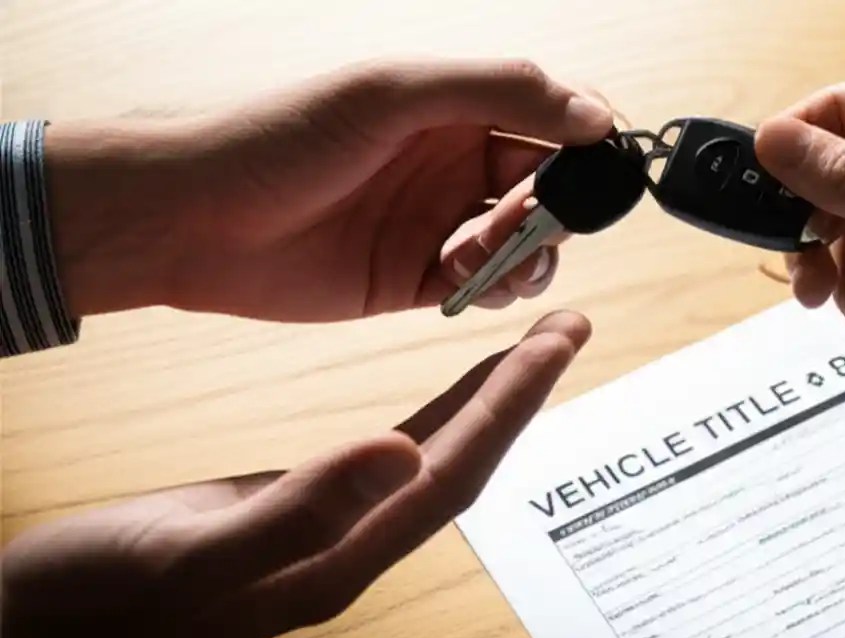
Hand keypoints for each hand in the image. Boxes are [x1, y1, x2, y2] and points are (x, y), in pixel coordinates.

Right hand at [0, 311, 589, 637]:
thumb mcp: (196, 553)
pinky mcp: (301, 515)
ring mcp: (329, 534)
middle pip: (462, 462)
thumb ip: (300, 513)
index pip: (453, 474)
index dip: (510, 407)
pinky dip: (431, 417)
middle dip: (520, 394)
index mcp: (338, 561)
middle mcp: (350, 550)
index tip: (556, 343)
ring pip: (434, 458)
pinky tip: (443, 399)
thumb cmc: (103, 597)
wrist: (47, 627)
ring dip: (486, 401)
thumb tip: (401, 454)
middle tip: (567, 327)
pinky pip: (391, 457)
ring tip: (529, 347)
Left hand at [44, 58, 616, 319]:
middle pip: (547, 184)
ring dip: (530, 252)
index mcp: (453, 106)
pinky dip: (496, 289)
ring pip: (525, 243)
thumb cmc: (278, 138)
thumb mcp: (394, 94)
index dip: (584, 139)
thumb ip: (496, 90)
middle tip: (528, 217)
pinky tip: (469, 283)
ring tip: (488, 253)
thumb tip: (593, 112)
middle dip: (558, 205)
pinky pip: (484, 289)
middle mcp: (452, 163)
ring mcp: (436, 223)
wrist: (193, 220)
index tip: (602, 165)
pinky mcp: (416, 282)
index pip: (549, 115)